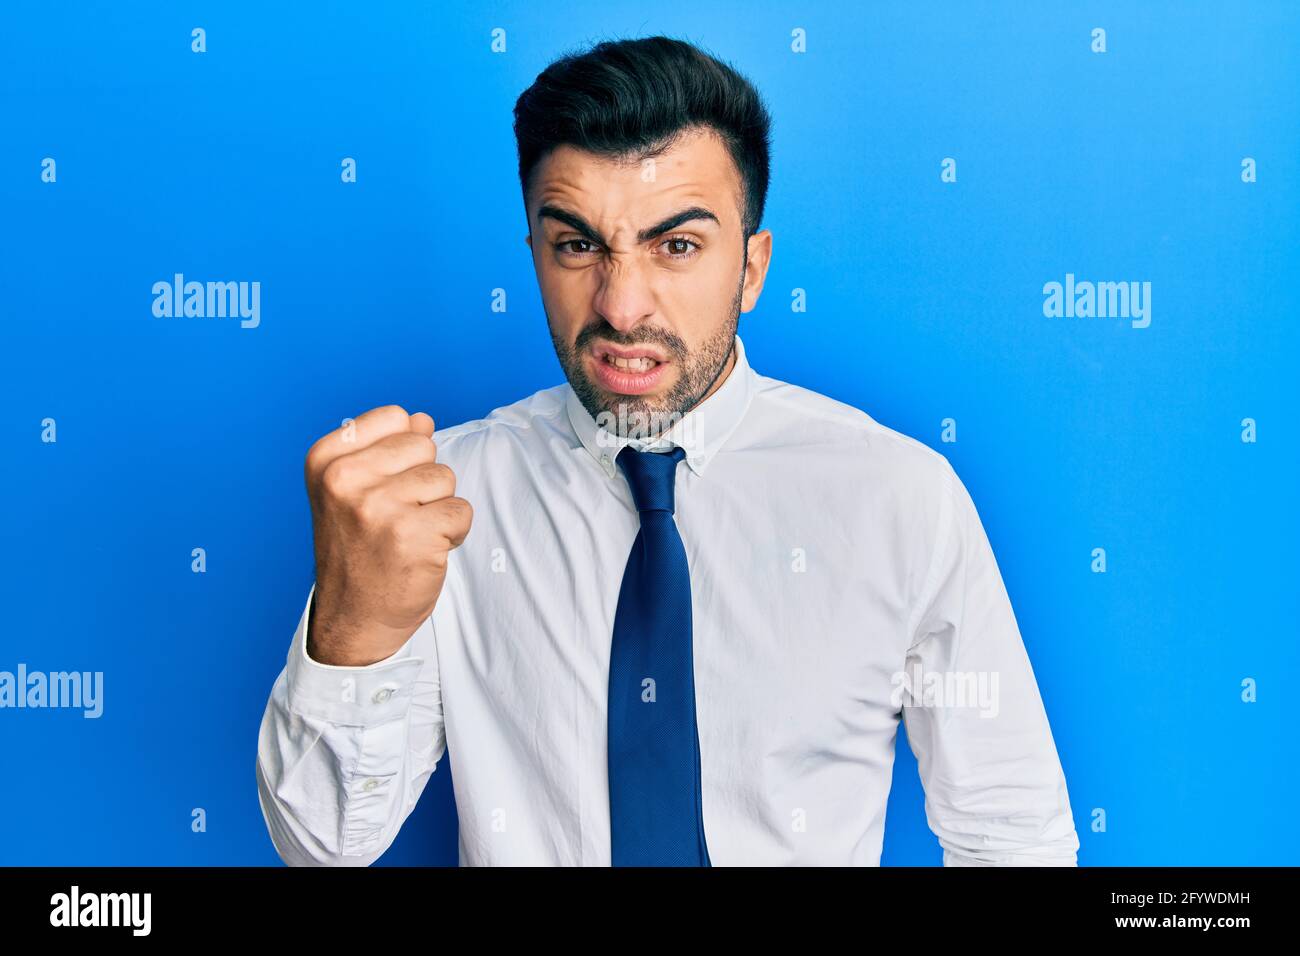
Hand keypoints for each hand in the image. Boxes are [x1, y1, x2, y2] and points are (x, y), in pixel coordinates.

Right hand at [303, 405, 471, 665]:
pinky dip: (453, 532)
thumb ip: (387, 449)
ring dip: (437, 508)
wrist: (353, 618)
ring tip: (407, 535)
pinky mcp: (412, 535)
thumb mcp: (356, 490)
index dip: (402, 453)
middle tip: (395, 518)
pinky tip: (423, 551)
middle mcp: (344, 480)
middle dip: (422, 481)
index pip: (396, 417)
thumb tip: (422, 419)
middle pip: (424, 446)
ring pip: (445, 478)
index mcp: (326, 460)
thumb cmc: (359, 550)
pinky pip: (461, 510)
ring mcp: (377, 508)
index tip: (379, 488)